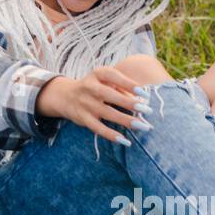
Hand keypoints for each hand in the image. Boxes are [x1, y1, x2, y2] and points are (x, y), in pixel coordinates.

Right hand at [34, 67, 151, 144]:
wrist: (66, 96)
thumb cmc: (95, 87)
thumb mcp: (105, 81)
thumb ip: (122, 88)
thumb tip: (141, 100)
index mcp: (97, 74)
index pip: (113, 76)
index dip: (128, 84)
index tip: (144, 93)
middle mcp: (89, 87)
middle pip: (110, 95)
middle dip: (129, 103)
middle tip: (147, 110)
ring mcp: (85, 104)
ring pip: (107, 113)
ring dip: (126, 120)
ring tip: (143, 126)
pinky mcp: (83, 118)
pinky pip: (98, 128)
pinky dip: (112, 135)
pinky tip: (126, 141)